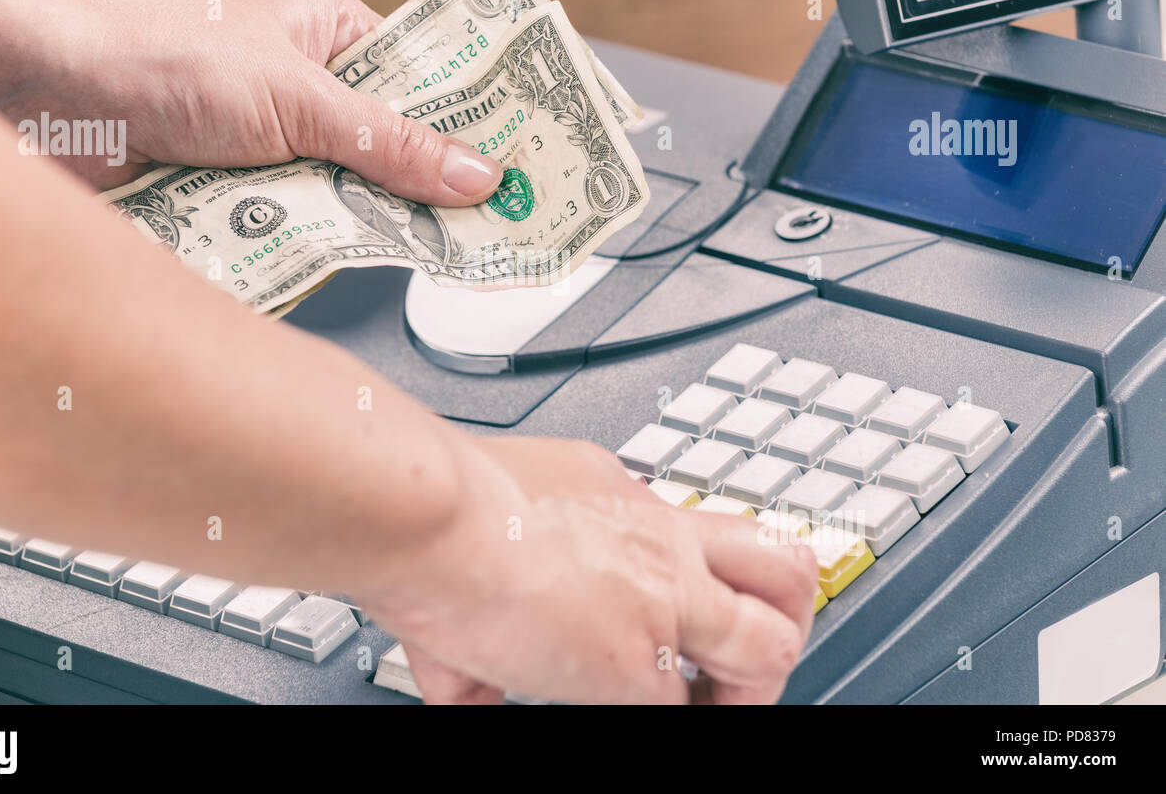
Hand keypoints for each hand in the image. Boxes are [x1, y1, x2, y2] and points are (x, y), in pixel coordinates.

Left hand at [0, 0, 503, 198]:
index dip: (476, 118)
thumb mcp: (297, 100)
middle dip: (426, 185)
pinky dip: (313, 241)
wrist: (46, 103)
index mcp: (331, 31)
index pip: (427, 76)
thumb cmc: (160, 60)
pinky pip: (299, 225)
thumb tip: (477, 177)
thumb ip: (390, 146)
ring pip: (348, 194)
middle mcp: (306, 87)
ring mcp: (272, 143)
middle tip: (486, 227)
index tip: (526, 162)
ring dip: (364, 218)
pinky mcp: (239, 193)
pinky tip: (335, 257)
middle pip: (392, 145)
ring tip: (416, 247)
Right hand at [358, 435, 817, 703]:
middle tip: (748, 646)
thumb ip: (497, 589)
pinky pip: (683, 713)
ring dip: (753, 682)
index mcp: (615, 494)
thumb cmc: (434, 510)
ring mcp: (662, 599)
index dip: (698, 578)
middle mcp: (656, 536)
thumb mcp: (478, 526)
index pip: (688, 533)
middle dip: (784, 612)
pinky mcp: (640, 665)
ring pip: (773, 641)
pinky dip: (668, 720)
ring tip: (712, 702)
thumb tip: (469, 671)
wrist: (430, 515)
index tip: (676, 607)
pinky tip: (618, 709)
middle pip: (781, 562)